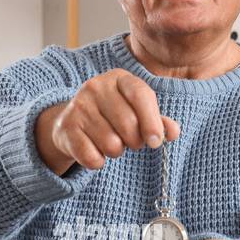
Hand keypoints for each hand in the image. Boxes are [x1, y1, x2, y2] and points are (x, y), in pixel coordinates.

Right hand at [35, 68, 180, 174]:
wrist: (71, 124)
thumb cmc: (112, 117)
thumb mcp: (137, 112)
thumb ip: (158, 122)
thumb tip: (173, 132)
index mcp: (119, 79)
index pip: (140, 95)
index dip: (152, 121)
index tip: (156, 141)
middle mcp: (96, 87)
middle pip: (128, 124)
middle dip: (135, 141)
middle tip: (131, 142)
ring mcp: (79, 107)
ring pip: (111, 144)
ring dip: (116, 152)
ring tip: (111, 143)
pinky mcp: (66, 128)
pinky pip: (92, 157)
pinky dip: (98, 161)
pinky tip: (94, 150)